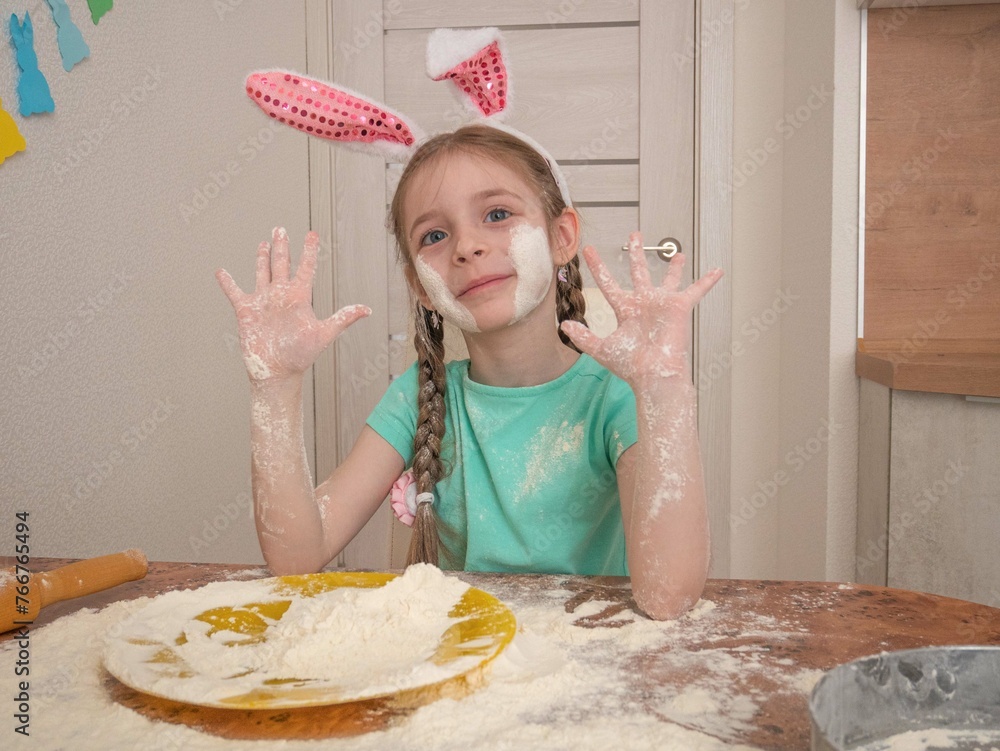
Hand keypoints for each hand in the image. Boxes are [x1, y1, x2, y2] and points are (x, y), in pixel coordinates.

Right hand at [216, 227, 369, 381]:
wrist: (277, 371)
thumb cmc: (301, 355)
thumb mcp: (324, 334)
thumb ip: (343, 318)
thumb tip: (367, 309)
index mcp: (299, 297)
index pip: (305, 268)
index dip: (309, 251)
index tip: (312, 234)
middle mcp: (281, 296)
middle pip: (282, 264)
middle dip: (282, 246)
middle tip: (280, 229)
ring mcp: (263, 302)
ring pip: (262, 273)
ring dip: (262, 258)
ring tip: (264, 243)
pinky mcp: (246, 311)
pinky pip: (234, 292)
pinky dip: (227, 282)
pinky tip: (221, 272)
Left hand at [560, 231, 721, 386]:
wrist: (653, 374)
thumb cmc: (631, 365)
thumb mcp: (602, 348)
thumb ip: (583, 336)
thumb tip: (564, 326)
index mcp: (626, 310)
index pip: (609, 283)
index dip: (598, 267)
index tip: (588, 251)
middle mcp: (644, 304)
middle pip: (638, 272)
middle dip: (635, 253)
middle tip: (633, 234)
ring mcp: (662, 305)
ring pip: (668, 278)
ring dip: (673, 267)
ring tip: (677, 253)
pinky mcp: (679, 308)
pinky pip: (696, 290)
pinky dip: (707, 281)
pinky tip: (717, 271)